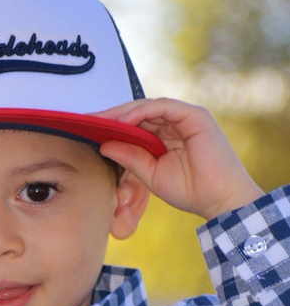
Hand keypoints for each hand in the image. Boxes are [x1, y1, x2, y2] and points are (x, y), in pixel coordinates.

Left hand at [91, 98, 264, 219]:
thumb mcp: (150, 174)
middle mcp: (177, 122)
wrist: (219, 199)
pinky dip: (140, 112)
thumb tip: (104, 145)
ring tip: (100, 120)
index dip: (112, 124)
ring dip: (122, 112)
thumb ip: (130, 157)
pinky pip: (162, 107)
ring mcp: (186, 117)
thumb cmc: (191, 190)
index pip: (136, 123)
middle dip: (112, 115)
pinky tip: (122, 122)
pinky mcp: (194, 115)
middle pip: (139, 112)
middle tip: (86, 119)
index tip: (88, 129)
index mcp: (167, 136)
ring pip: (148, 106)